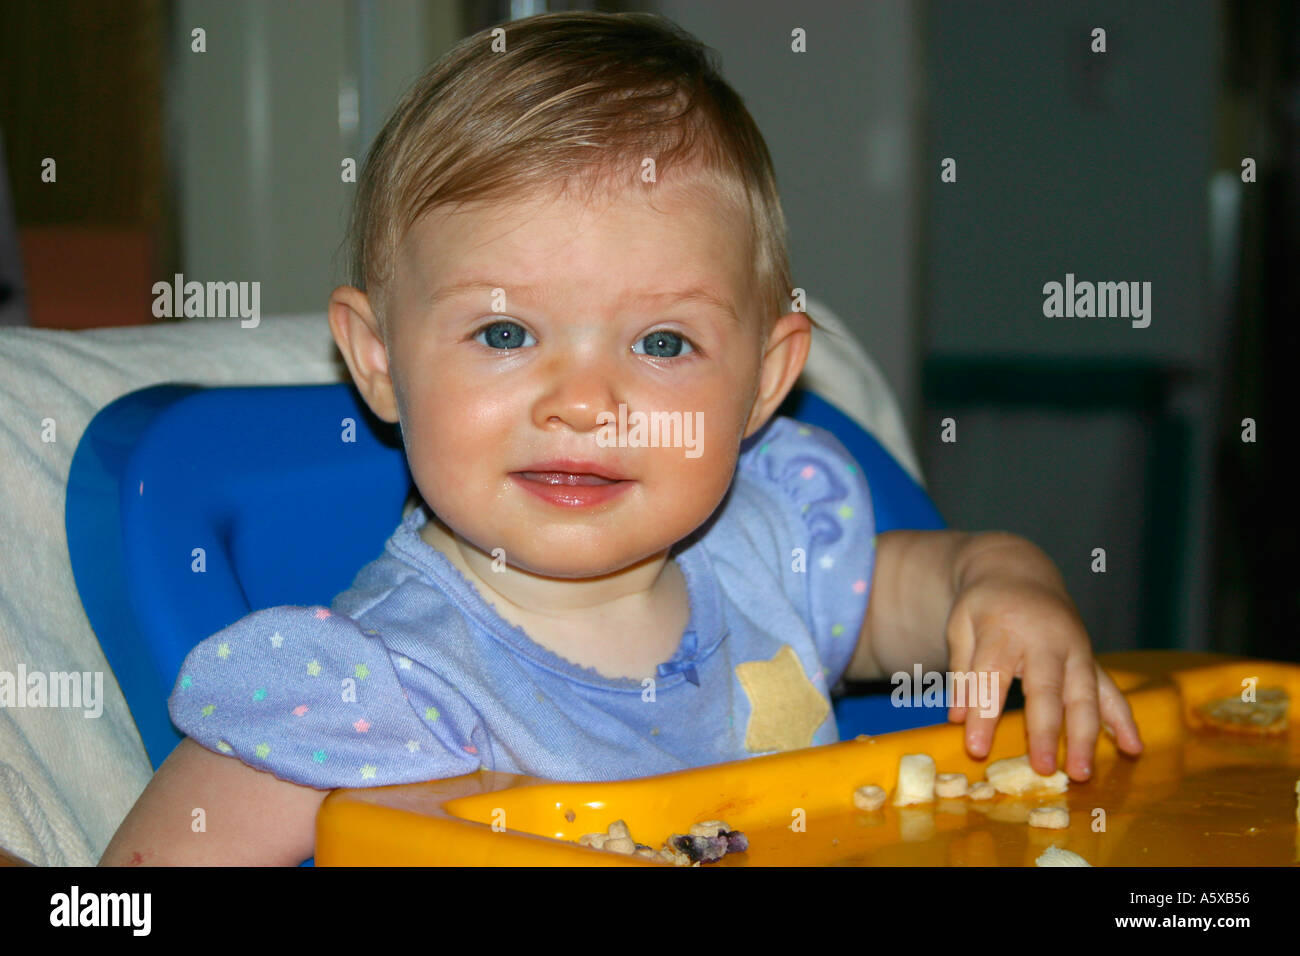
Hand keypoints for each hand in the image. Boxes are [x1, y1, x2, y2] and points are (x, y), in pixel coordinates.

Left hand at [943, 534, 1143, 780]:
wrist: (1020, 573)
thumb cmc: (984, 606)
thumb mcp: (960, 627)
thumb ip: (961, 670)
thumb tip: (957, 719)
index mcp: (1005, 629)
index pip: (992, 677)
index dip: (983, 714)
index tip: (976, 748)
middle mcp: (1046, 640)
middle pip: (1046, 689)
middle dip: (1045, 730)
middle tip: (1043, 768)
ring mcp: (1075, 649)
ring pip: (1084, 695)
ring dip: (1086, 736)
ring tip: (1083, 774)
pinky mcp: (1090, 659)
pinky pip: (1110, 690)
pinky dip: (1122, 719)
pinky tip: (1133, 748)